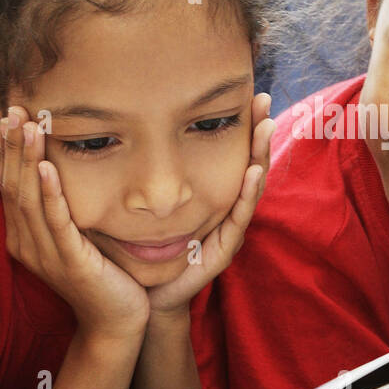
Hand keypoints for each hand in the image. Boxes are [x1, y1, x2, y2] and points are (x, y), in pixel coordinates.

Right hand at [0, 105, 149, 338]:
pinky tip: (49, 167)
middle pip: (13, 184)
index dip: (8, 148)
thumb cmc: (101, 275)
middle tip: (13, 107)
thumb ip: (63, 207)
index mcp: (24, 235)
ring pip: (29, 198)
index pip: (10, 183)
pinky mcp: (70, 262)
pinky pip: (57, 222)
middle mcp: (26, 243)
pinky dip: (51, 193)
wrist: (116, 322)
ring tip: (26, 126)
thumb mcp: (75, 236)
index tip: (12, 113)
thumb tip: (62, 166)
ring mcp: (45, 254)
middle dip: (12, 145)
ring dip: (28, 159)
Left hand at [144, 91, 273, 317]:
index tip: (247, 93)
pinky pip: (238, 218)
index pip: (232, 153)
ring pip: (251, 188)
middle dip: (258, 132)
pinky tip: (251, 173)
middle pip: (249, 163)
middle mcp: (225, 210)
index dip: (241, 126)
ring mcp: (228, 230)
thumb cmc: (143, 248)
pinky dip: (247, 194)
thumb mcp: (145, 201)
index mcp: (212, 196)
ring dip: (259, 157)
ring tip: (265, 128)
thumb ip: (141, 170)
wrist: (145, 295)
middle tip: (263, 100)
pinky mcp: (223, 250)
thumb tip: (123, 126)